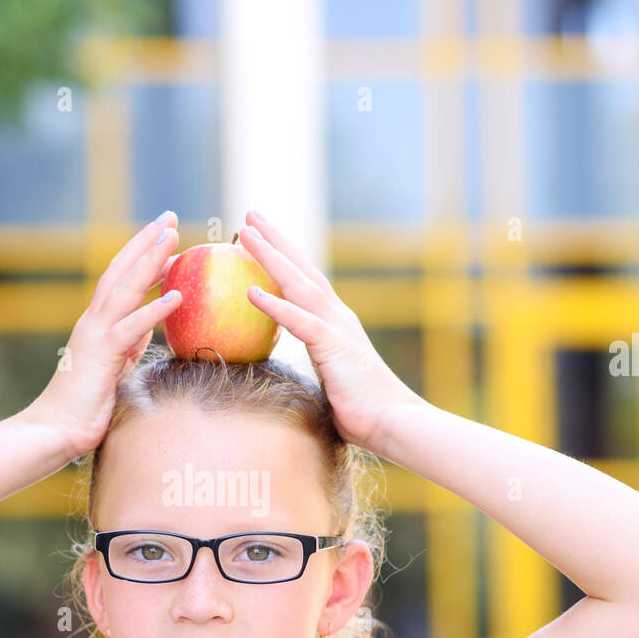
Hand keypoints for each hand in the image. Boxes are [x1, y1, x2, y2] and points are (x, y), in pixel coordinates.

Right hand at [28, 212, 183, 454]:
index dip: (141, 257)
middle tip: (170, 218)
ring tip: (173, 238)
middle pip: (120, 271)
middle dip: (146, 243)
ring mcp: (95, 336)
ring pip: (125, 289)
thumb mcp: (112, 371)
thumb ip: (126, 349)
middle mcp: (93, 322)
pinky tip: (176, 295)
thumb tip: (144, 333)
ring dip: (150, 261)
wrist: (53, 432)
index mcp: (95, 325)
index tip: (163, 238)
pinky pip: (132, 328)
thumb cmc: (82, 410)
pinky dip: (154, 310)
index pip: (120, 280)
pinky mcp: (102, 356)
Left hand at [238, 210, 420, 451]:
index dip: (283, 257)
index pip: (305, 281)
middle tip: (249, 214)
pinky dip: (275, 305)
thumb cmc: (363, 411)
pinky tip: (250, 292)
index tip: (260, 236)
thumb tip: (294, 368)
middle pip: (301, 269)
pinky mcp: (334, 346)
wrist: (393, 423)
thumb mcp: (332, 378)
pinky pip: (299, 322)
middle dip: (274, 240)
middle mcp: (338, 316)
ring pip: (298, 284)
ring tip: (244, 233)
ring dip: (270, 256)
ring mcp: (337, 328)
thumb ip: (316, 362)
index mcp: (336, 323)